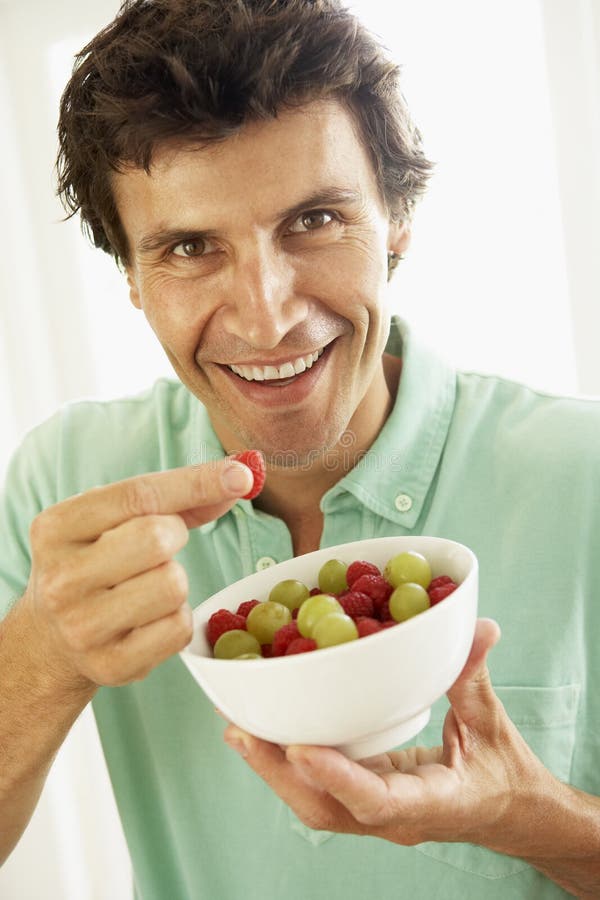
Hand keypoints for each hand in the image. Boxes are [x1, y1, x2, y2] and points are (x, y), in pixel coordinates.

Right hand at [22, 459, 252, 692]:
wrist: (51, 640)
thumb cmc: (96, 563)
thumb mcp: (113, 522)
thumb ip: (175, 498)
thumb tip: (239, 478)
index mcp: (56, 528)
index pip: (138, 494)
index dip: (197, 482)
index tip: (241, 476)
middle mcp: (61, 577)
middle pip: (158, 539)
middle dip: (174, 536)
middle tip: (158, 547)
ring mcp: (82, 626)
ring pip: (173, 585)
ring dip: (176, 581)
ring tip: (148, 585)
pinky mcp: (109, 665)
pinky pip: (178, 627)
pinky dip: (177, 618)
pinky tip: (151, 618)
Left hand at [223, 619, 551, 851]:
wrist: (509, 813)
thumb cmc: (503, 774)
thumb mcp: (492, 724)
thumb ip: (475, 676)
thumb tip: (481, 628)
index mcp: (431, 804)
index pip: (377, 802)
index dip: (337, 777)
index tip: (300, 748)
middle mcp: (393, 817)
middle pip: (324, 807)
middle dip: (277, 770)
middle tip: (240, 728)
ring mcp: (372, 813)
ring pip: (311, 800)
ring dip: (271, 765)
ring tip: (236, 722)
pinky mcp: (361, 796)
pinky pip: (316, 786)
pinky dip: (284, 758)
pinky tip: (259, 728)